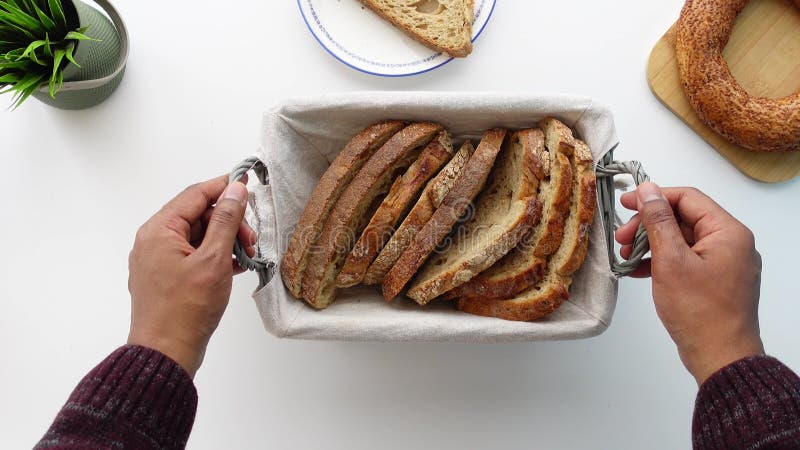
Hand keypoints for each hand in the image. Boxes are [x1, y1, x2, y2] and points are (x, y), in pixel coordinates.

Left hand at [127, 175, 255, 376]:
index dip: (224, 188)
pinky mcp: (166, 277)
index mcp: (158, 231)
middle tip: (251, 239)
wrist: (166, 353)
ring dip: (224, 241)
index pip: (195, 195)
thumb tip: (236, 190)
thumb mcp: (213, 259)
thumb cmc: (187, 309)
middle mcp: (153, 241)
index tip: (248, 184)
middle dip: (228, 222)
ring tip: (245, 256)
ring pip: (197, 236)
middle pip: (197, 215)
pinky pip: (193, 255)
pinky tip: (234, 267)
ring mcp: (158, 260)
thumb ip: (226, 220)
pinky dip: (214, 256)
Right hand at [615, 183, 763, 384]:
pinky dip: (662, 262)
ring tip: (626, 256)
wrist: (720, 357)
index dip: (654, 197)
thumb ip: (658, 221)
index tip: (626, 202)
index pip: (687, 199)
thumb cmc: (699, 311)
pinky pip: (686, 260)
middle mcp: (731, 243)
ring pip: (682, 241)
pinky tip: (638, 270)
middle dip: (649, 226)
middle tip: (622, 237)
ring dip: (652, 244)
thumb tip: (648, 190)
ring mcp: (724, 263)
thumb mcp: (670, 260)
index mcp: (728, 232)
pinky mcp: (715, 281)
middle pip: (683, 219)